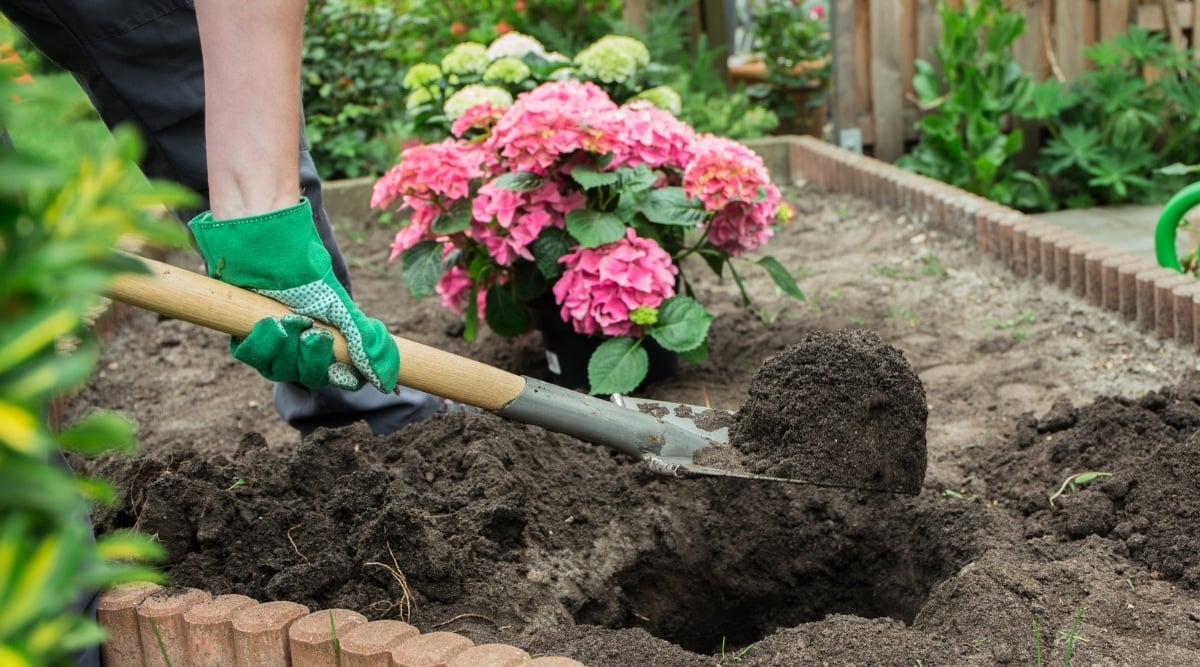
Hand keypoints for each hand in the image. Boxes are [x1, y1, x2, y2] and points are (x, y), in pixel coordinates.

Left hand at [189, 199, 398, 391]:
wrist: (270, 246)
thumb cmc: (306, 273)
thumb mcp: (340, 306)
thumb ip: (364, 340)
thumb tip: (387, 378)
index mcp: (325, 342)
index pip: (338, 376)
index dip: (342, 377)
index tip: (341, 368)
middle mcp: (298, 348)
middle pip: (309, 377)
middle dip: (313, 360)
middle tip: (314, 334)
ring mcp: (271, 344)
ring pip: (280, 370)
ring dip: (288, 350)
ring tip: (291, 320)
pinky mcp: (243, 335)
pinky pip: (252, 357)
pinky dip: (264, 343)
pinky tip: (270, 323)